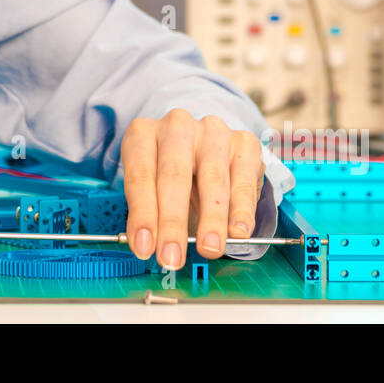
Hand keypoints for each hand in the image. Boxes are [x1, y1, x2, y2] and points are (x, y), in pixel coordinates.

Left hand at [120, 109, 264, 268]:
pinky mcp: (243, 141)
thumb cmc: (173, 174)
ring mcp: (212, 131)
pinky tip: (238, 232)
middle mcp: (177, 126)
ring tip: (209, 248)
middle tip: (173, 256)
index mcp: (144, 133)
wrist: (208, 149)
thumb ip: (151, 213)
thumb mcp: (152, 188)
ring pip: (212, 178)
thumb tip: (149, 245)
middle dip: (173, 222)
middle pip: (174, 176)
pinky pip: (243, 180)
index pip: (140, 175)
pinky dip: (241, 210)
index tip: (144, 247)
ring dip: (211, 220)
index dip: (142, 215)